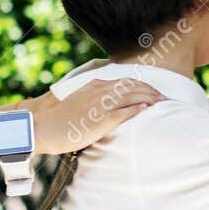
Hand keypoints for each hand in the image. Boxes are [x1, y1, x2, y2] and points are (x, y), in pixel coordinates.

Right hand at [26, 78, 163, 153]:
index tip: (154, 92)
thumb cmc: (60, 121)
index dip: (143, 86)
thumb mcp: (80, 103)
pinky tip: (146, 109)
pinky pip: (122, 112)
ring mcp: (100, 105)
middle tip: (165, 97)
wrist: (43, 128)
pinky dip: (136, 109)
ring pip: (131, 96)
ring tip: (161, 102)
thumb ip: (96, 100)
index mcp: (95, 86)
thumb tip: (111, 106)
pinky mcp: (99, 119)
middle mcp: (99, 91)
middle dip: (151, 90)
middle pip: (132, 86)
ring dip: (148, 98)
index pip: (125, 81)